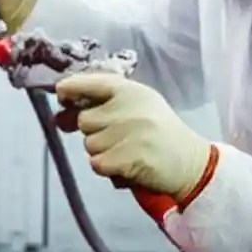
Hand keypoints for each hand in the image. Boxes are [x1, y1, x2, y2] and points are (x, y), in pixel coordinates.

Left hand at [54, 72, 211, 201]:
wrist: (192, 163)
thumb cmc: (159, 134)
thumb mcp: (137, 108)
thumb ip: (102, 107)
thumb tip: (59, 117)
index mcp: (131, 91)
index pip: (91, 82)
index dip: (71, 88)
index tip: (62, 94)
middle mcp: (131, 107)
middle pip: (85, 120)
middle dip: (94, 133)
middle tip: (118, 139)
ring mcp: (132, 132)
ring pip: (89, 144)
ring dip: (102, 153)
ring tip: (127, 152)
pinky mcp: (131, 157)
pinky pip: (98, 164)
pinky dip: (108, 169)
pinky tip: (127, 165)